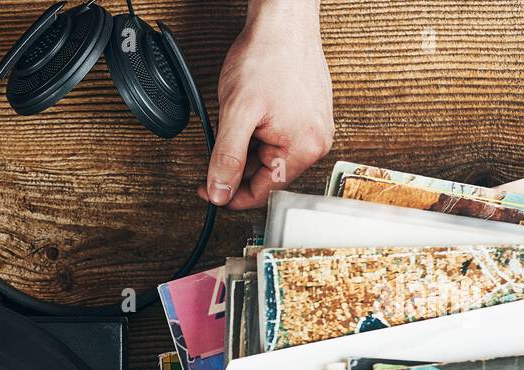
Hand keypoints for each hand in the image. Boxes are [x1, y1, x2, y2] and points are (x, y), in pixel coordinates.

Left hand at [199, 0, 333, 210]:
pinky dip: (257, 133)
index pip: (261, 193)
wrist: (282, 20)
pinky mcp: (309, 115)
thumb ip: (227, 159)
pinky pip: (277, 138)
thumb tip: (220, 194)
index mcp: (303, 149)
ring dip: (246, 146)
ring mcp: (314, 128)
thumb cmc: (266, 57)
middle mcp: (315, 142)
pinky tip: (250, 112)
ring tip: (238, 117)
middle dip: (237, 164)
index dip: (228, 194)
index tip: (207, 190)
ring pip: (268, 156)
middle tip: (217, 144)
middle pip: (265, 175)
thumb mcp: (236, 114)